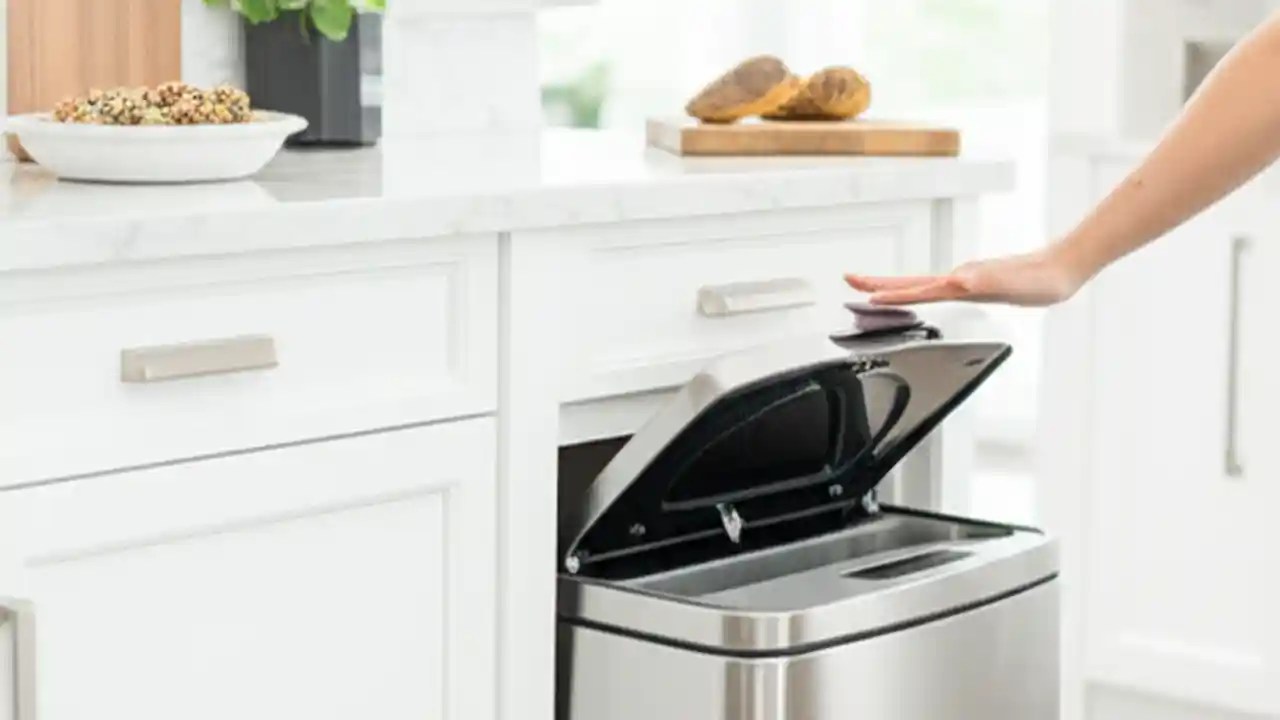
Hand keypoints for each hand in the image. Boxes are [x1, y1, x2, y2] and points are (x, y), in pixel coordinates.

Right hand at [845, 247, 1085, 306]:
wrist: (1062, 269)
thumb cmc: (1038, 280)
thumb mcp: (1006, 284)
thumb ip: (979, 281)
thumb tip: (954, 281)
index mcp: (959, 281)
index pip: (914, 288)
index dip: (889, 292)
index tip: (864, 294)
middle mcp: (958, 279)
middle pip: (909, 282)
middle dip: (879, 283)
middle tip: (851, 281)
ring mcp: (966, 280)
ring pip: (920, 284)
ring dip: (895, 287)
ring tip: (874, 291)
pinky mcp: (977, 284)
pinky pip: (938, 289)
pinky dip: (918, 291)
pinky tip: (920, 294)